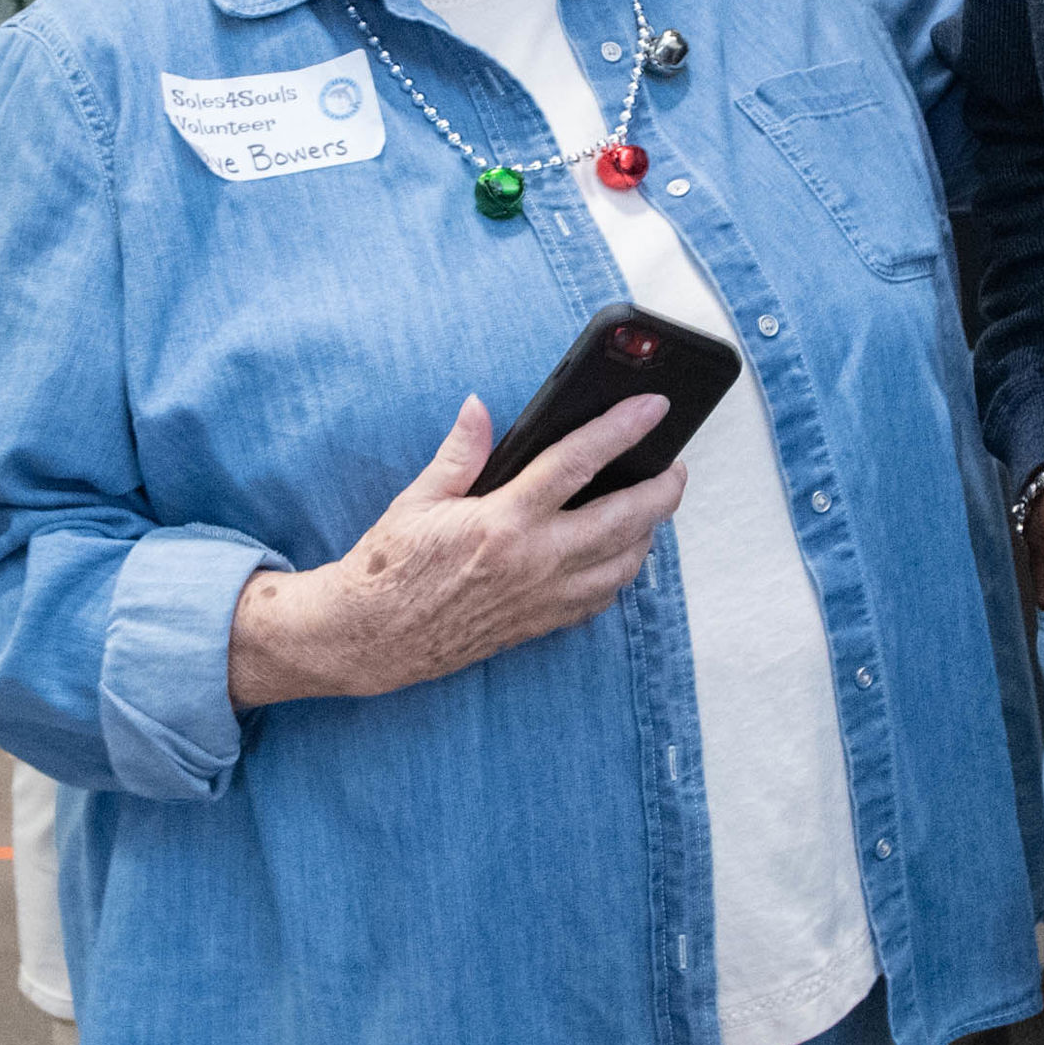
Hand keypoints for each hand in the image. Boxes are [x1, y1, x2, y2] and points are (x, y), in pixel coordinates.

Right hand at [227, 393, 681, 708]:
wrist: (369, 638)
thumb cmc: (389, 567)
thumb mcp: (418, 499)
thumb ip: (460, 452)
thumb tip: (480, 407)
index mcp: (503, 522)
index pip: (578, 463)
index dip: (621, 429)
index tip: (652, 406)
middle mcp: (533, 562)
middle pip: (624, 520)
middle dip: (662, 490)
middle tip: (674, 467)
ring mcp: (542, 599)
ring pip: (623, 565)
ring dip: (647, 534)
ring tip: (652, 507)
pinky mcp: (539, 625)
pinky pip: (599, 599)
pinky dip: (619, 573)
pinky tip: (618, 554)